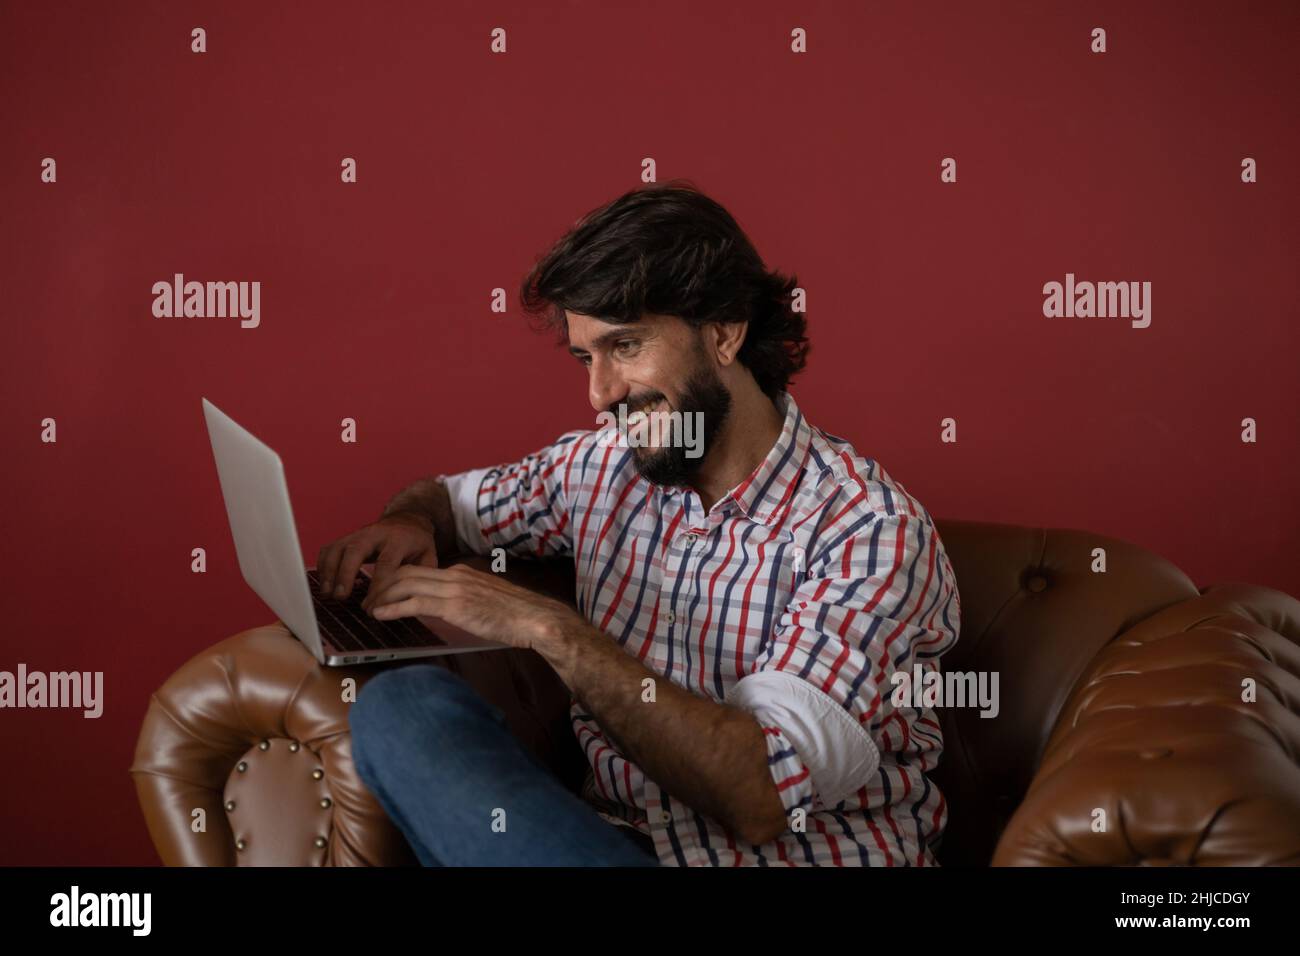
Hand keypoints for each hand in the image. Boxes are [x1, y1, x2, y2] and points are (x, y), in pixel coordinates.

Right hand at [316, 512, 438, 598]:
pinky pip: (329, 548)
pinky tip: (324, 584)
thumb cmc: (417, 544)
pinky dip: (323, 566)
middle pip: (356, 550)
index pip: (386, 563)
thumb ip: (422, 576)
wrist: (407, 520)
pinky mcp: (347, 537)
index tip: (371, 605)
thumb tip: (413, 601)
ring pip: (338, 548)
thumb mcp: (429, 556)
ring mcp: (359, 533)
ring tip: (327, 594)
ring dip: (329, 571)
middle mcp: (376, 533)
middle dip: (346, 574)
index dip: (377, 585)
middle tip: (341, 597)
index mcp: (399, 539)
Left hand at [360, 564, 583, 652]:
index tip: (380, 588)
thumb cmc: (516, 616)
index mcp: (462, 573)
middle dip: (381, 584)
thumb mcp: (486, 602)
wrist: (535, 619)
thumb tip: (448, 612)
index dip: (395, 578)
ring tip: (367, 607)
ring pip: (405, 584)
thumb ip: (465, 602)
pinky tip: (380, 615)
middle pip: (406, 571)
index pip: (419, 569)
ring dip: (382, 596)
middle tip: (366, 598)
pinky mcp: (454, 605)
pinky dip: (392, 608)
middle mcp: (455, 575)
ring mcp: (454, 588)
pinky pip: (414, 603)